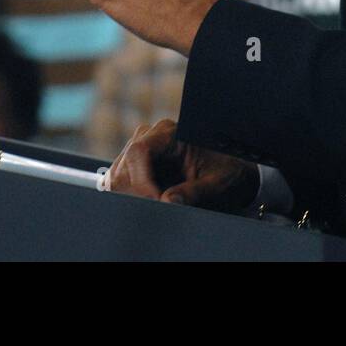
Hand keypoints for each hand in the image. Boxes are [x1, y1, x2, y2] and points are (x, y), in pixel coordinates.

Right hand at [106, 119, 258, 209]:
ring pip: (117, 179)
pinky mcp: (134, 167)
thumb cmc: (225, 171)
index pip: (139, 152)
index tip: (155, 203)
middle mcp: (150, 136)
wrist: (228, 171)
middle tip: (158, 213)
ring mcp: (139, 151)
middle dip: (137, 195)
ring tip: (158, 210)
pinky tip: (151, 206)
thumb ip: (194, 191)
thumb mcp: (217, 183)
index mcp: (170, 132)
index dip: (141, 181)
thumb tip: (168, 202)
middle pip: (123, 167)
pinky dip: (131, 200)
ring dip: (133, 199)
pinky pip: (119, 186)